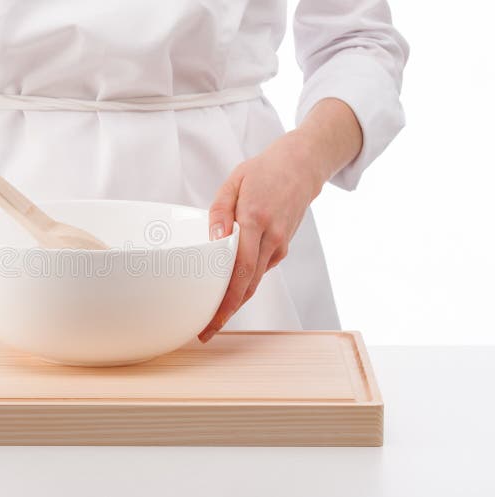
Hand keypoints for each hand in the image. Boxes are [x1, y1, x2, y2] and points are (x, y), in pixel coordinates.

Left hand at [198, 131, 326, 341]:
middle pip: (248, 285)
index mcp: (255, 220)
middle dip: (227, 312)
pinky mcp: (282, 247)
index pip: (240, 270)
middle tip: (206, 331)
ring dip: (235, 301)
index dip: (226, 300)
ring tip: (212, 316)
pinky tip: (229, 288)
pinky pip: (259, 270)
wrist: (301, 167)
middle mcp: (271, 238)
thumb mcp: (233, 183)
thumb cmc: (263, 172)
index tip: (211, 320)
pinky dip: (244, 283)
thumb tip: (214, 239)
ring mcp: (280, 245)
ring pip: (255, 281)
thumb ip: (219, 212)